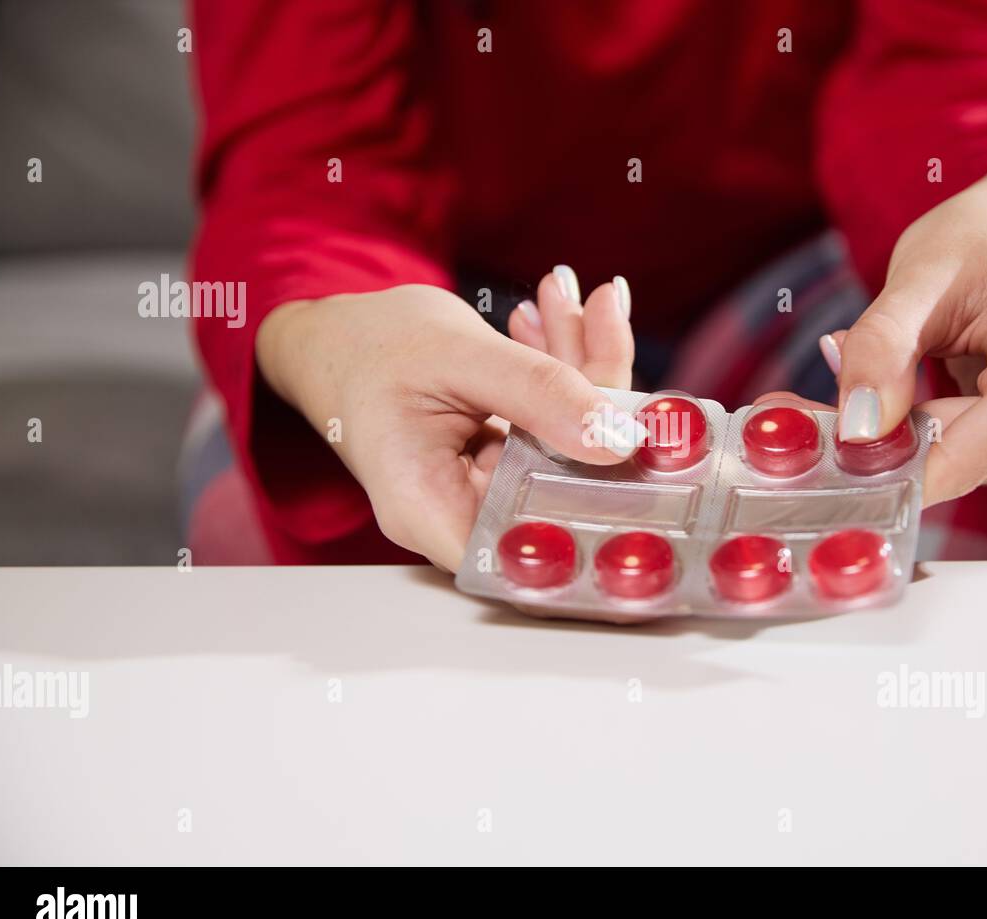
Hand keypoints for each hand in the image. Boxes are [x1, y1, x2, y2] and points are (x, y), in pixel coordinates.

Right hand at [254, 268, 639, 570]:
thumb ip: (539, 392)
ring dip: (584, 368)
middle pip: (563, 485)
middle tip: (605, 320)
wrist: (336, 330)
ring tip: (582, 300)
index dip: (598, 522)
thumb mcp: (455, 357)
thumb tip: (624, 438)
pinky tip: (561, 314)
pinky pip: (556, 424)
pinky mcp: (509, 458)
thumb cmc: (367, 347)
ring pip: (569, 446)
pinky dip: (566, 370)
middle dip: (596, 400)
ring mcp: (490, 487)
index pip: (532, 549)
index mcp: (431, 512)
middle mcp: (464, 513)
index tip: (650, 456)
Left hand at [820, 154, 986, 506]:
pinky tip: (914, 394)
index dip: (879, 464)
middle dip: (880, 444)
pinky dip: (927, 437)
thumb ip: (881, 349)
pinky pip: (970, 461)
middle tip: (806, 404)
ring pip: (956, 470)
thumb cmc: (983, 236)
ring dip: (903, 440)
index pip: (959, 460)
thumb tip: (856, 431)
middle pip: (954, 466)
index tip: (809, 448)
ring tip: (876, 381)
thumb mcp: (918, 274)